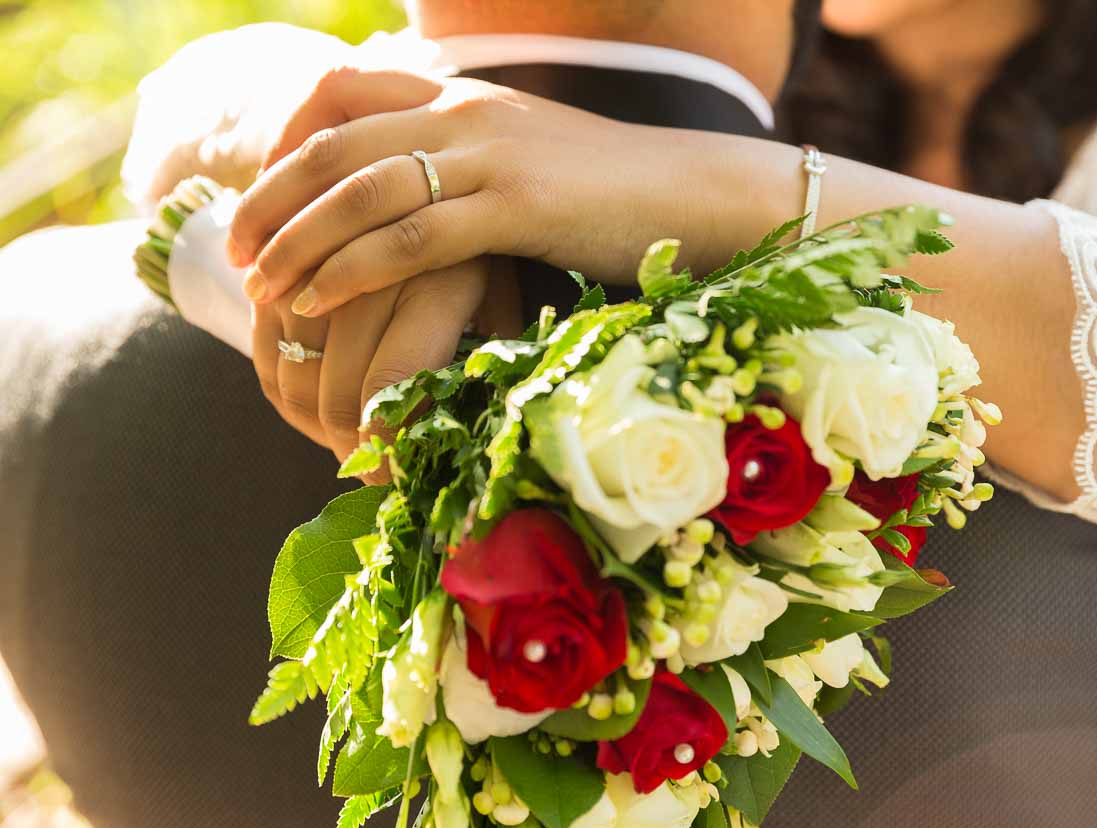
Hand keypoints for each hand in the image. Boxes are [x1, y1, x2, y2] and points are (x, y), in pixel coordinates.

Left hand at [227, 67, 777, 316]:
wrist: (697, 193)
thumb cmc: (614, 196)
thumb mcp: (528, 164)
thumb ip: (467, 167)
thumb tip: (417, 207)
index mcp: (463, 96)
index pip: (341, 91)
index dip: (285, 141)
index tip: (263, 197)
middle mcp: (465, 111)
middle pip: (333, 141)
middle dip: (271, 198)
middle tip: (235, 252)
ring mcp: (490, 154)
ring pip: (360, 188)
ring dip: (298, 240)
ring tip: (261, 289)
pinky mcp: (516, 205)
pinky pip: (410, 235)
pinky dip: (350, 270)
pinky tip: (318, 302)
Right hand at [252, 257, 519, 480]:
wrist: (428, 176)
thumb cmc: (483, 256)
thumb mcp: (502, 305)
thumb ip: (489, 366)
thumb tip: (474, 447)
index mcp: (436, 283)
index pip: (389, 388)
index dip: (386, 447)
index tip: (395, 475)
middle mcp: (370, 269)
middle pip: (336, 393)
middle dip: (351, 448)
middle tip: (371, 470)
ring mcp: (316, 263)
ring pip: (293, 377)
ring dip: (315, 425)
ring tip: (348, 441)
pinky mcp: (280, 261)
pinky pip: (264, 348)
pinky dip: (284, 387)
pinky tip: (318, 403)